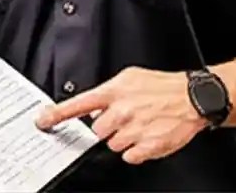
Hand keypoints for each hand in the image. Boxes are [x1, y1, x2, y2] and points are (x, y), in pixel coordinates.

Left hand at [35, 67, 207, 164]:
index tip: (43, 120)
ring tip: (140, 125)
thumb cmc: (162, 87)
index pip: (78, 104)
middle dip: (108, 127)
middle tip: (125, 118)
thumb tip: (93, 104)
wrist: (193, 98)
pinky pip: (129, 156)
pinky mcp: (147, 146)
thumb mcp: (130, 78)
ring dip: (123, 139)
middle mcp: (121, 111)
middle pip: (97, 130)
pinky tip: (146, 136)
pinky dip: (136, 150)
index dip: (57, 114)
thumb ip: (108, 92)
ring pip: (112, 144)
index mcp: (113, 92)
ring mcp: (133, 130)